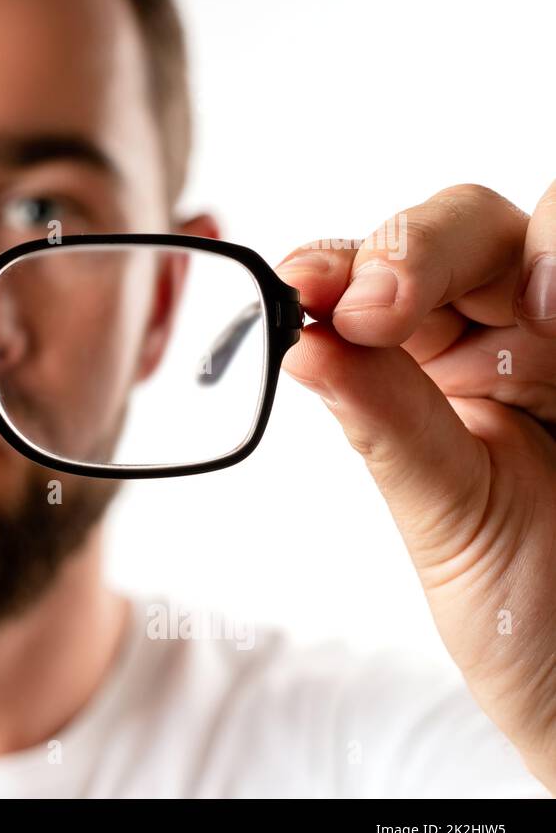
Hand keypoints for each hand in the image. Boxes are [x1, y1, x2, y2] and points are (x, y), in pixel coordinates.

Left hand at [277, 181, 555, 792]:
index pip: (378, 270)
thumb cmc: (522, 607)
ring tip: (527, 365)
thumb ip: (387, 421)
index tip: (308, 287)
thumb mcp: (441, 514)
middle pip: (468, 226)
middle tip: (384, 308)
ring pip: (551, 235)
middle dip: (421, 250)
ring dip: (532, 281)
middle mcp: (503, 337)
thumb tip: (302, 342)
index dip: (345, 261)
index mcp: (424, 366)